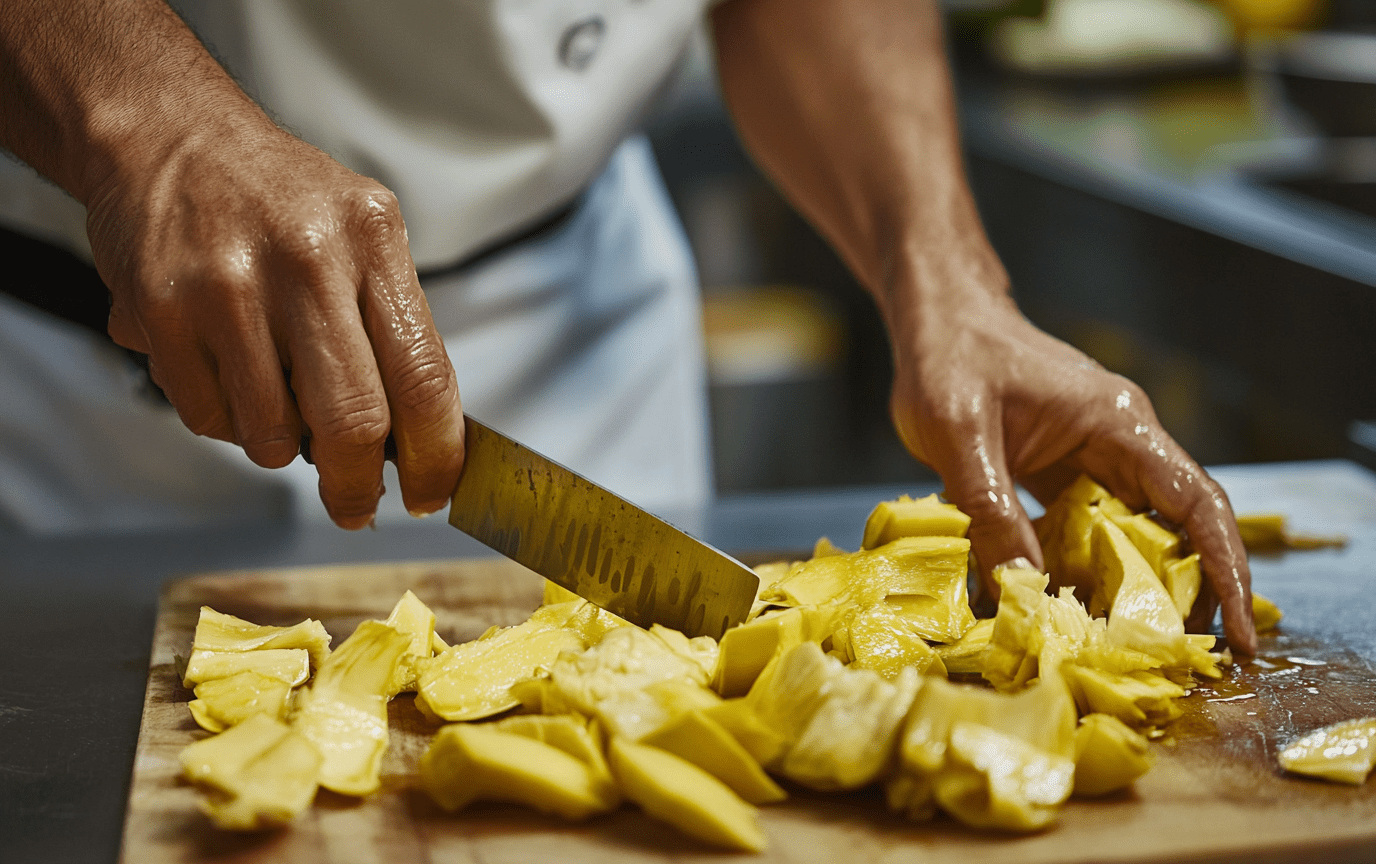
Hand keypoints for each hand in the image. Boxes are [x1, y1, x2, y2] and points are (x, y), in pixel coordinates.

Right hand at [85, 120, 464, 527]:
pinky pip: (208, 418)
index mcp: (371, 239)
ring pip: (273, 434)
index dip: (436, 455)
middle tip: (356, 504)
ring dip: (282, 445)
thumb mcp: (364, 234)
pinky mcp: (161, 311)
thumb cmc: (280, 199)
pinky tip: (225, 369)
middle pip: (355, 422)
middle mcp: (306, 258)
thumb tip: (424, 439)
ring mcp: (228, 286)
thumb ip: (395, 326)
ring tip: (276, 397)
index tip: (433, 491)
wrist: (170, 138)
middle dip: (358, 485)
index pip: (424, 376)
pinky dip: (226, 420)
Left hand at [889, 290, 1256, 654]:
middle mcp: (1119, 442)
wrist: (934, 320)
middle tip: (1178, 660)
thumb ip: (991, 509)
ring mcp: (1092, 459)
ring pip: (1132, 535)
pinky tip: (1073, 612)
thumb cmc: (949, 359)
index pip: (1196, 501)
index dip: (1226, 568)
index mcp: (1117, 423)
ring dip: (1133, 590)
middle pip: (1176, 527)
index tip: (1242, 630)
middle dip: (1185, 594)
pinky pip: (1087, 532)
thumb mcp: (959, 435)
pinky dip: (1086, 573)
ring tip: (1126, 650)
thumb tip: (1022, 588)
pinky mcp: (1061, 475)